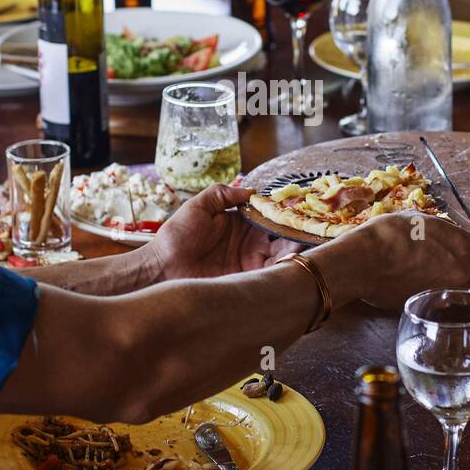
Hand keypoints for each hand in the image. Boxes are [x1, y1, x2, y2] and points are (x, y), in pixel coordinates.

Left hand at [144, 185, 298, 280]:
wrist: (161, 268)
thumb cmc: (176, 235)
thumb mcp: (198, 206)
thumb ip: (222, 194)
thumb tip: (252, 189)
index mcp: (239, 223)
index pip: (268, 215)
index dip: (282, 211)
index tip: (297, 207)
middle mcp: (249, 242)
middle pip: (279, 236)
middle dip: (294, 231)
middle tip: (308, 227)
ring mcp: (249, 261)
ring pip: (280, 254)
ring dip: (293, 249)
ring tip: (302, 243)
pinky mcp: (246, 280)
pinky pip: (269, 274)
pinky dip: (282, 267)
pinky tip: (290, 260)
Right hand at [322, 212, 469, 309]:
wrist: (363, 261)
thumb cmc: (389, 235)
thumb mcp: (420, 219)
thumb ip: (442, 232)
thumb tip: (445, 238)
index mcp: (464, 246)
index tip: (466, 250)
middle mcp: (461, 272)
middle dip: (457, 264)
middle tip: (434, 255)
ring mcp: (445, 292)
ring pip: (452, 283)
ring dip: (441, 278)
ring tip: (417, 267)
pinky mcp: (428, 305)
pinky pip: (434, 296)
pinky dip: (426, 289)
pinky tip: (408, 278)